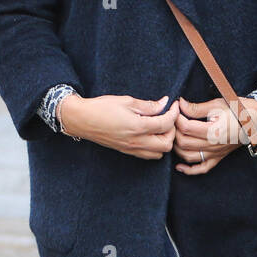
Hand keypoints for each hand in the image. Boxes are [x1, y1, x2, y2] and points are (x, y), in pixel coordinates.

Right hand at [58, 93, 178, 159]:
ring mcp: (131, 148)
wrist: (82, 120)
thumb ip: (148, 105)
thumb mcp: (127, 101)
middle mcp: (136, 141)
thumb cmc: (102, 107)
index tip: (174, 105)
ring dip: (165, 141)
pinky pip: (148, 155)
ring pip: (159, 153)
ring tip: (161, 127)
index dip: (174, 113)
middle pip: (167, 144)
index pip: (166, 124)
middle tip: (168, 117)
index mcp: (137, 127)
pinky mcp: (126, 151)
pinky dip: (155, 148)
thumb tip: (164, 103)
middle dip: (172, 131)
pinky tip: (151, 135)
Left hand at [173, 96, 256, 175]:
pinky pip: (201, 169)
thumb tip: (180, 104)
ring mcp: (216, 154)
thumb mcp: (218, 104)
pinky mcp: (218, 158)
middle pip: (183, 142)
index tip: (176, 109)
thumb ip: (197, 108)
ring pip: (188, 156)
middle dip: (174, 131)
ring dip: (177, 147)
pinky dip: (189, 170)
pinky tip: (179, 166)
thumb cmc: (239, 110)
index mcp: (214, 131)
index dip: (177, 118)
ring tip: (174, 135)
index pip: (186, 127)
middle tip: (173, 120)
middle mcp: (214, 145)